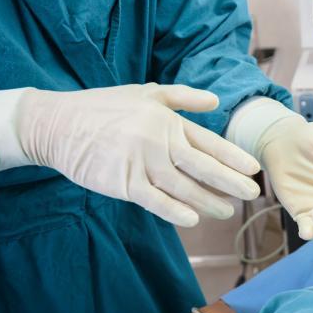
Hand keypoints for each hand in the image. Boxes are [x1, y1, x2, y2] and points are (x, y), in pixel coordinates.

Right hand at [0, 83, 261, 225]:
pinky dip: (175, 211)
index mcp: (166, 120)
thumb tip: (215, 102)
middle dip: (231, 182)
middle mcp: (158, 141)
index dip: (234, 157)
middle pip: (203, 167)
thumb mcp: (145, 92)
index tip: (254, 170)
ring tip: (227, 211)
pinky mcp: (122, 184)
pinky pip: (155, 201)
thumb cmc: (104, 107)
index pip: (209, 142)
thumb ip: (182, 97)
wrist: (58, 124)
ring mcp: (140, 164)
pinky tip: (192, 219)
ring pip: (183, 188)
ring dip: (209, 201)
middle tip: (251, 194)